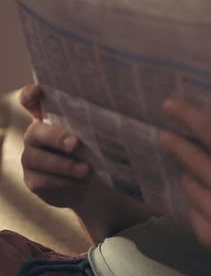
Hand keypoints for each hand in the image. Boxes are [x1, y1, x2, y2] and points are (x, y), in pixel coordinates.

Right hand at [19, 83, 90, 208]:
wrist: (86, 178)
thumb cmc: (90, 144)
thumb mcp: (91, 129)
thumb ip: (92, 118)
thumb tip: (116, 110)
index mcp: (46, 116)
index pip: (29, 100)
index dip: (29, 95)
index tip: (37, 93)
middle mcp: (34, 134)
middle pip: (35, 132)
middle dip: (56, 137)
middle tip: (75, 143)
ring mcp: (30, 157)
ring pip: (37, 159)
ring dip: (63, 165)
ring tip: (85, 169)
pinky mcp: (32, 179)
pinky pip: (42, 180)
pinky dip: (62, 181)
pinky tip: (79, 182)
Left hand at [160, 99, 210, 275]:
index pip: (210, 132)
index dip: (187, 115)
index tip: (169, 105)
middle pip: (190, 157)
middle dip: (176, 144)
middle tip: (166, 136)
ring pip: (188, 184)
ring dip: (193, 176)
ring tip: (207, 178)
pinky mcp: (209, 237)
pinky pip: (192, 209)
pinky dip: (200, 203)